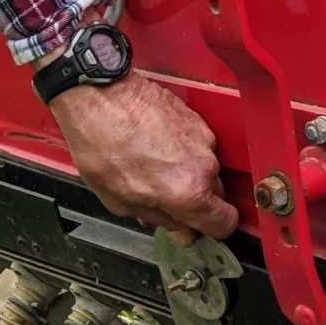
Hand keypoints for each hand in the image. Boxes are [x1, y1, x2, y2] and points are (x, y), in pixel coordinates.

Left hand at [46, 68, 239, 242]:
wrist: (99, 95)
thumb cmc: (103, 142)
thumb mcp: (120, 200)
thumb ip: (158, 218)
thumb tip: (179, 228)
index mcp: (188, 193)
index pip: (226, 223)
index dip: (211, 229)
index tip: (198, 226)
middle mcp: (204, 165)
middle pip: (215, 195)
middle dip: (194, 200)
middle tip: (163, 198)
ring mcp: (203, 139)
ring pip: (205, 169)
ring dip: (185, 173)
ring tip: (152, 166)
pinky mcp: (196, 119)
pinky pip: (197, 145)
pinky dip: (181, 150)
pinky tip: (153, 147)